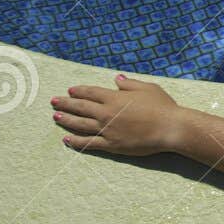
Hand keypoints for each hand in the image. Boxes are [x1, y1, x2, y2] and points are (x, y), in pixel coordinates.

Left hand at [51, 75, 184, 155]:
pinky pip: (88, 143)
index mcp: (115, 97)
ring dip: (67, 120)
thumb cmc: (162, 106)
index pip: (91, 92)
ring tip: (56, 117)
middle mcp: (106, 113)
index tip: (70, 90)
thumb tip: (116, 78)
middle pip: (80, 107)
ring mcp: (107, 129)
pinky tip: (66, 139)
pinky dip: (76, 141)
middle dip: (65, 103)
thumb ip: (129, 83)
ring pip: (80, 124)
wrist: (170, 128)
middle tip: (53, 102)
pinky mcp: (111, 144)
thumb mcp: (148, 88)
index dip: (79, 91)